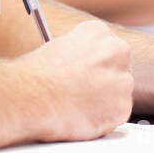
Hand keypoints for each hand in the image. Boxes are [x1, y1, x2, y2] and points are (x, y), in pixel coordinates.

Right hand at [18, 20, 133, 141]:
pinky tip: (81, 116)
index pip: (108, 49)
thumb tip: (82, 68)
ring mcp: (123, 79)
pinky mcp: (122, 107)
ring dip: (103, 102)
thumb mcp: (57, 48)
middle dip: (105, 82)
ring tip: (76, 106)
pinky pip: (116, 115)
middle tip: (84, 94)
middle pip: (119, 69)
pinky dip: (102, 120)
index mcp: (98, 32)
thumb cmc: (35, 76)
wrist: (30, 97)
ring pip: (119, 94)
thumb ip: (79, 55)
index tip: (87, 75)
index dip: (96, 66)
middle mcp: (116, 51)